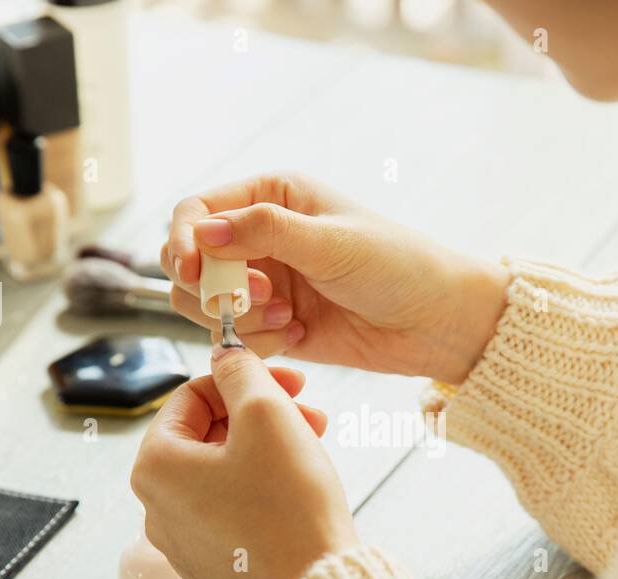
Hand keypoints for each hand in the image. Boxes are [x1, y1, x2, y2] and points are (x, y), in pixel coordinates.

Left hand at [130, 346, 358, 578]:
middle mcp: (156, 508)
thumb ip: (239, 372)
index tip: (290, 380)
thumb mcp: (266, 414)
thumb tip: (224, 353)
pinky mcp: (215, 569)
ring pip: (224, 474)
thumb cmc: (288, 504)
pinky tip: (300, 491)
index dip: (245, 379)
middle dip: (261, 416)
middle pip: (208, 437)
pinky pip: (234, 513)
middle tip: (309, 413)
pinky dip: (264, 492)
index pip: (193, 398)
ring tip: (314, 448)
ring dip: (267, 450)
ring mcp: (184, 544)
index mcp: (154, 466)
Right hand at [161, 171, 508, 383]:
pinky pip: (236, 338)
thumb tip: (202, 230)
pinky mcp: (274, 324)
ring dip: (238, 318)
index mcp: (271, 196)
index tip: (188, 269)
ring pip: (206, 305)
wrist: (435, 321)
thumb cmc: (396, 266)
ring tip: (289, 318)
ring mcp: (265, 282)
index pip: (196, 212)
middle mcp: (261, 237)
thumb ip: (265, 231)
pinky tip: (301, 335)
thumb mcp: (330, 241)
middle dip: (214, 286)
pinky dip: (259, 343)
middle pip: (190, 263)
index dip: (182, 240)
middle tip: (263, 296)